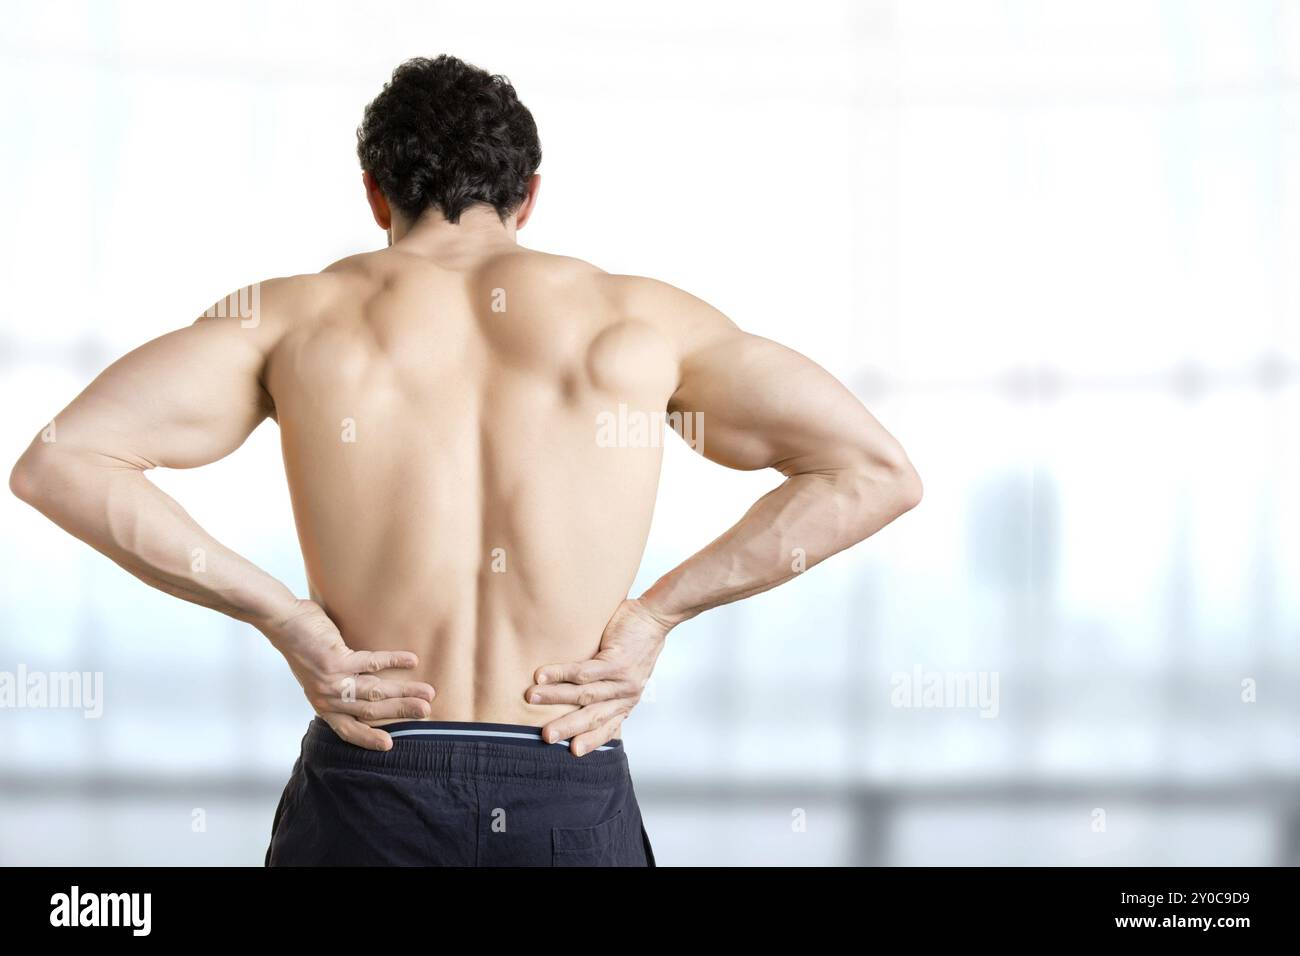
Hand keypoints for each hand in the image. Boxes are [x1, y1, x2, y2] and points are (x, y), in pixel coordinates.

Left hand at [261, 599, 434, 750]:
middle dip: (400, 712)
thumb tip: (370, 688)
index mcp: (323, 704)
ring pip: (375, 690)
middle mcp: (327, 697)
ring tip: (426, 692)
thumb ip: (341, 686)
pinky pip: (372, 663)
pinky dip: (394, 661)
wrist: (283, 622)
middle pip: (370, 710)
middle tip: (425, 712)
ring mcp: (332, 680)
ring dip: (404, 692)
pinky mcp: (336, 661)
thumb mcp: (318, 676)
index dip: (368, 739)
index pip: (347, 730)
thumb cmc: (303, 645)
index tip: (389, 745)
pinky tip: (411, 661)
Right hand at [528, 598, 672, 756]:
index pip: (607, 727)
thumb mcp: (626, 674)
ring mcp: (622, 680)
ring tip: (531, 697)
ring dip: (554, 697)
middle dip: (567, 727)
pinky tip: (542, 675)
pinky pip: (584, 672)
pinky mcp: (617, 662)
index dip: (590, 741)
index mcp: (626, 701)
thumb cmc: (635, 643)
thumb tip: (576, 694)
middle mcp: (625, 695)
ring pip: (584, 694)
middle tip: (545, 737)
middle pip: (592, 716)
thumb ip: (606, 687)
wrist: (655, 617)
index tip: (572, 752)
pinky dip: (560, 674)